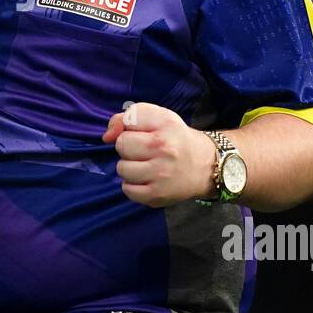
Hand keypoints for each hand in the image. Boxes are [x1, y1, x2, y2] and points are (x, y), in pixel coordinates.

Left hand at [102, 102, 216, 207]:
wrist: (205, 166)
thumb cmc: (175, 139)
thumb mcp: (158, 118)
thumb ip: (128, 118)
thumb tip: (106, 136)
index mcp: (165, 123)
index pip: (128, 119)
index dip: (129, 125)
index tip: (141, 131)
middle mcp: (164, 148)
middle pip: (122, 144)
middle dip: (128, 147)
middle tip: (144, 150)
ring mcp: (160, 173)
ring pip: (122, 168)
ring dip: (129, 167)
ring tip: (145, 165)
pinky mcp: (157, 194)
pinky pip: (127, 189)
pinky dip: (132, 185)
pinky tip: (145, 179)